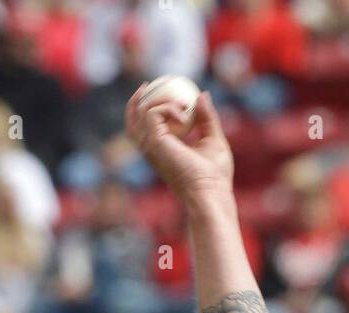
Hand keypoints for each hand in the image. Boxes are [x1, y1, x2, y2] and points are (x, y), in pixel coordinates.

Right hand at [125, 84, 234, 202]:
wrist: (211, 192)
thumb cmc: (215, 175)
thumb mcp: (213, 139)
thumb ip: (207, 117)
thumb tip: (202, 94)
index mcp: (163, 150)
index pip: (146, 126)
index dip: (148, 106)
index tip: (159, 88)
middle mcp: (152, 149)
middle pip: (133, 119)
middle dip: (139, 98)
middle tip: (152, 84)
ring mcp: (150, 146)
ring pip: (141, 112)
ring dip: (162, 100)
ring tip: (184, 107)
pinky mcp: (153, 143)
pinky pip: (153, 112)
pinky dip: (169, 108)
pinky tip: (185, 117)